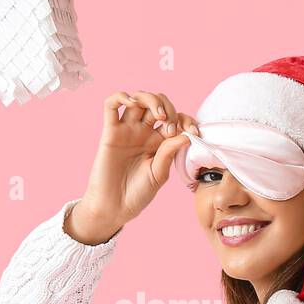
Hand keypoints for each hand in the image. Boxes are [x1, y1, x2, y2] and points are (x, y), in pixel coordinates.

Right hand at [66, 91, 200, 243]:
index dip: (186, 119)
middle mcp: (143, 133)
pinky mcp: (110, 132)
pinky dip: (120, 96)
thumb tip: (185, 135)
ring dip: (150, 99)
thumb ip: (169, 153)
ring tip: (158, 115)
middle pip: (157, 103)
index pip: (175, 119)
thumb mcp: (158, 175)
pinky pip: (111, 106)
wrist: (113, 207)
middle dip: (168, 107)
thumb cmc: (137, 194)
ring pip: (138, 99)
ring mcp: (127, 131)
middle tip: (170, 126)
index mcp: (159, 142)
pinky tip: (131, 102)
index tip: (193, 131)